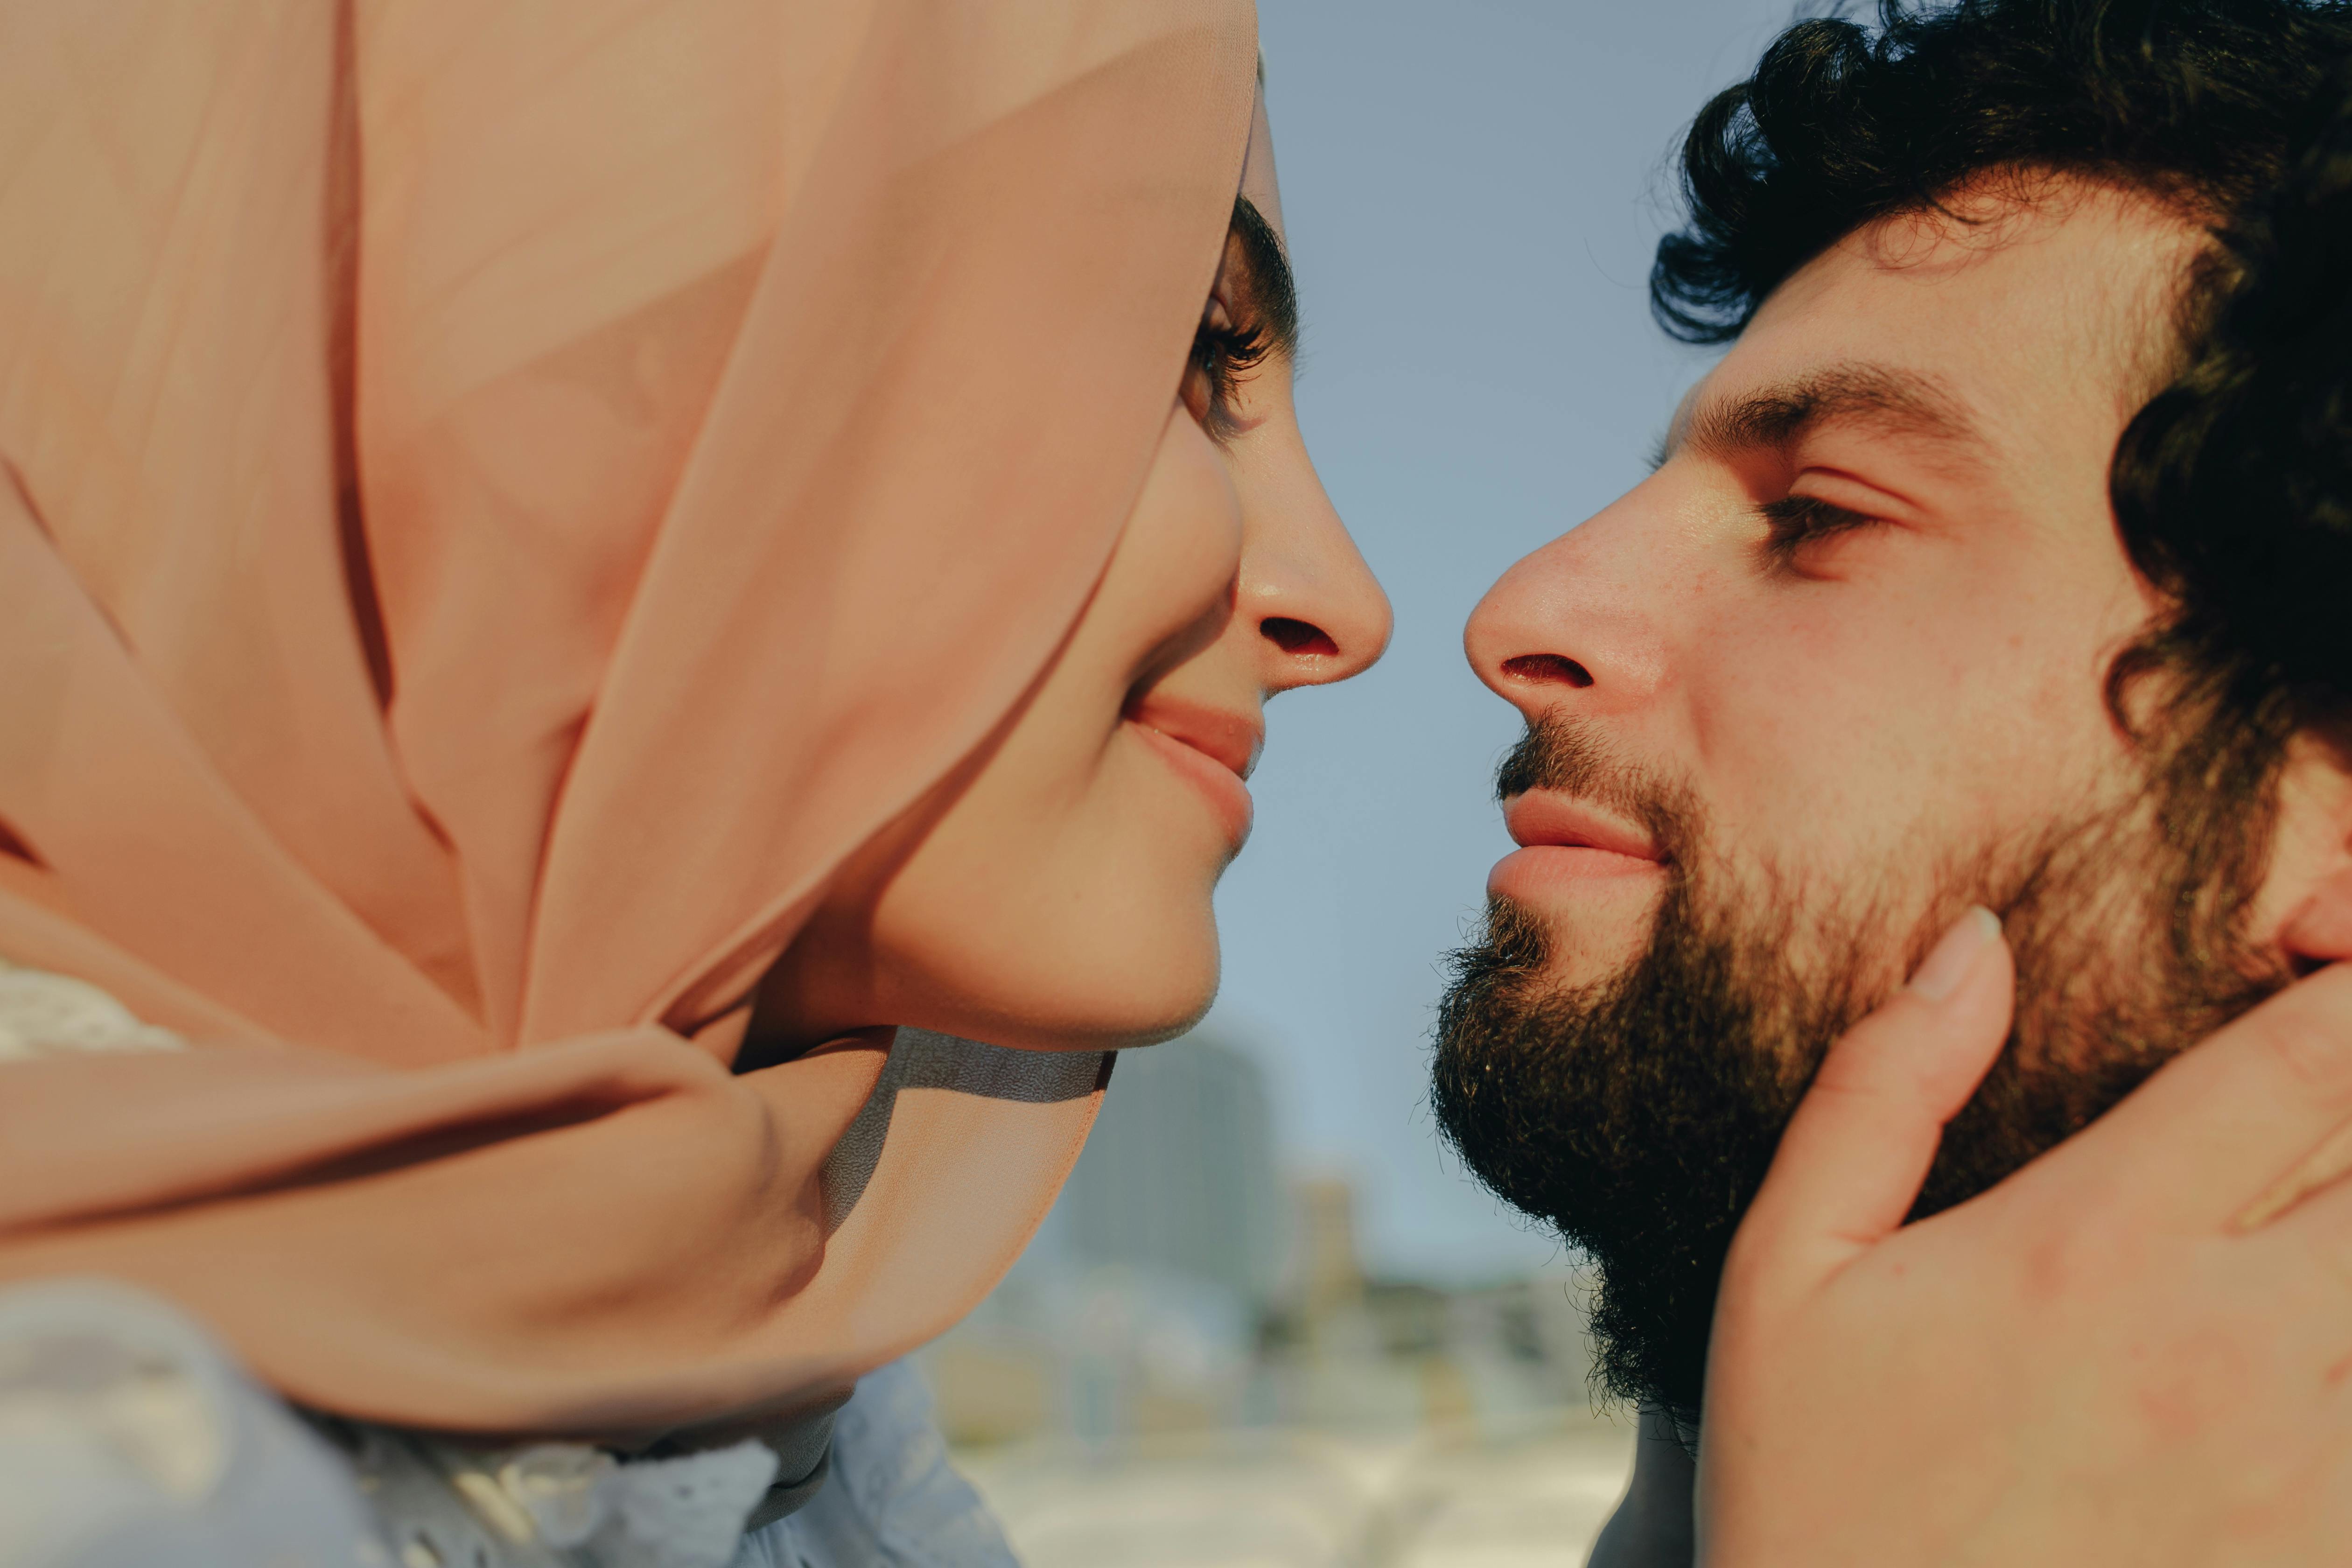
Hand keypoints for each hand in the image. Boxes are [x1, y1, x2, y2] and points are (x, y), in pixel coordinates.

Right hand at [1698, 910, 2351, 1566]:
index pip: (2310, 1056)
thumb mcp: (1789, 1271)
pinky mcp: (2330, 1552)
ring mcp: (2307, 1463)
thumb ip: (1881, 1088)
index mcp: (2097, 1243)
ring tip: (2300, 1228)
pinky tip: (2305, 1356)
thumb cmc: (1816, 1493)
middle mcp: (2237, 1341)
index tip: (2327, 949)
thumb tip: (1978, 942)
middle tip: (2311, 1103)